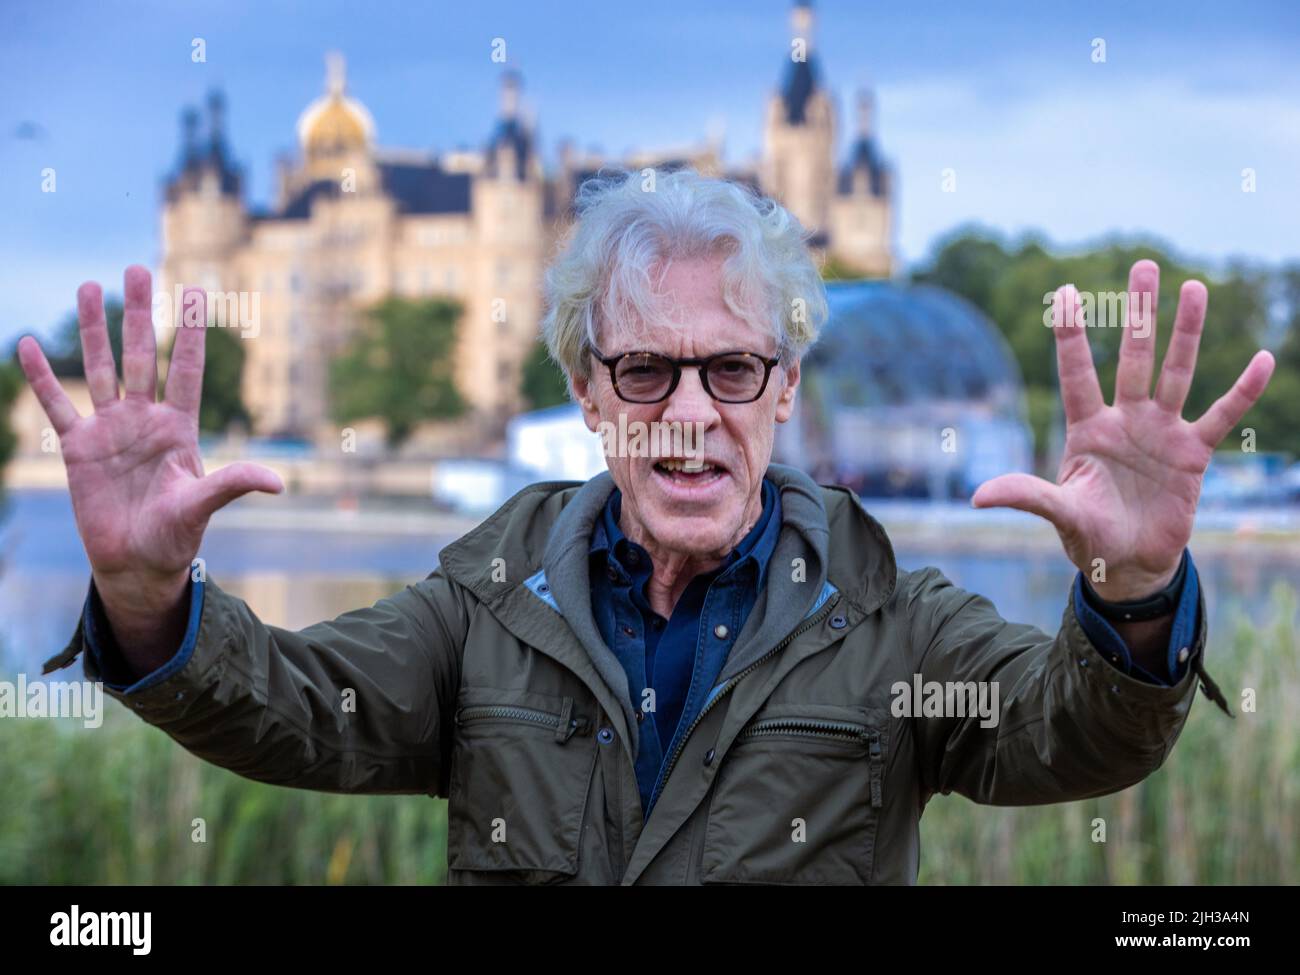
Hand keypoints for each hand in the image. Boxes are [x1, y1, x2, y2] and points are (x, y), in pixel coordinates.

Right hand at [17, 266, 281, 622]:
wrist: (136, 563)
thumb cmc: (176, 536)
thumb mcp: (203, 506)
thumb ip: (232, 484)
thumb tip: (280, 481)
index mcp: (180, 427)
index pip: (186, 369)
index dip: (190, 331)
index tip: (194, 289)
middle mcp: (145, 419)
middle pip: (143, 355)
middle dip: (140, 313)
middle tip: (135, 268)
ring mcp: (111, 429)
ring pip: (101, 368)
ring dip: (94, 330)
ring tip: (88, 287)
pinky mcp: (79, 447)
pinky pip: (58, 405)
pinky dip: (43, 377)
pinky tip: (29, 344)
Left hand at [972, 259, 1273, 600]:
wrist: (1128, 564)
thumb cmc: (1087, 535)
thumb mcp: (1059, 513)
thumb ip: (1027, 497)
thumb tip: (977, 497)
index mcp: (1088, 429)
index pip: (1077, 374)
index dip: (1072, 335)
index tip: (1066, 291)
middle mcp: (1125, 420)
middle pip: (1133, 357)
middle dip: (1138, 314)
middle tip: (1144, 264)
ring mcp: (1161, 432)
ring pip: (1175, 373)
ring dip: (1186, 333)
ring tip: (1194, 288)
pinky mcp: (1193, 454)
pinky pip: (1221, 416)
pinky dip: (1243, 391)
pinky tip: (1263, 359)